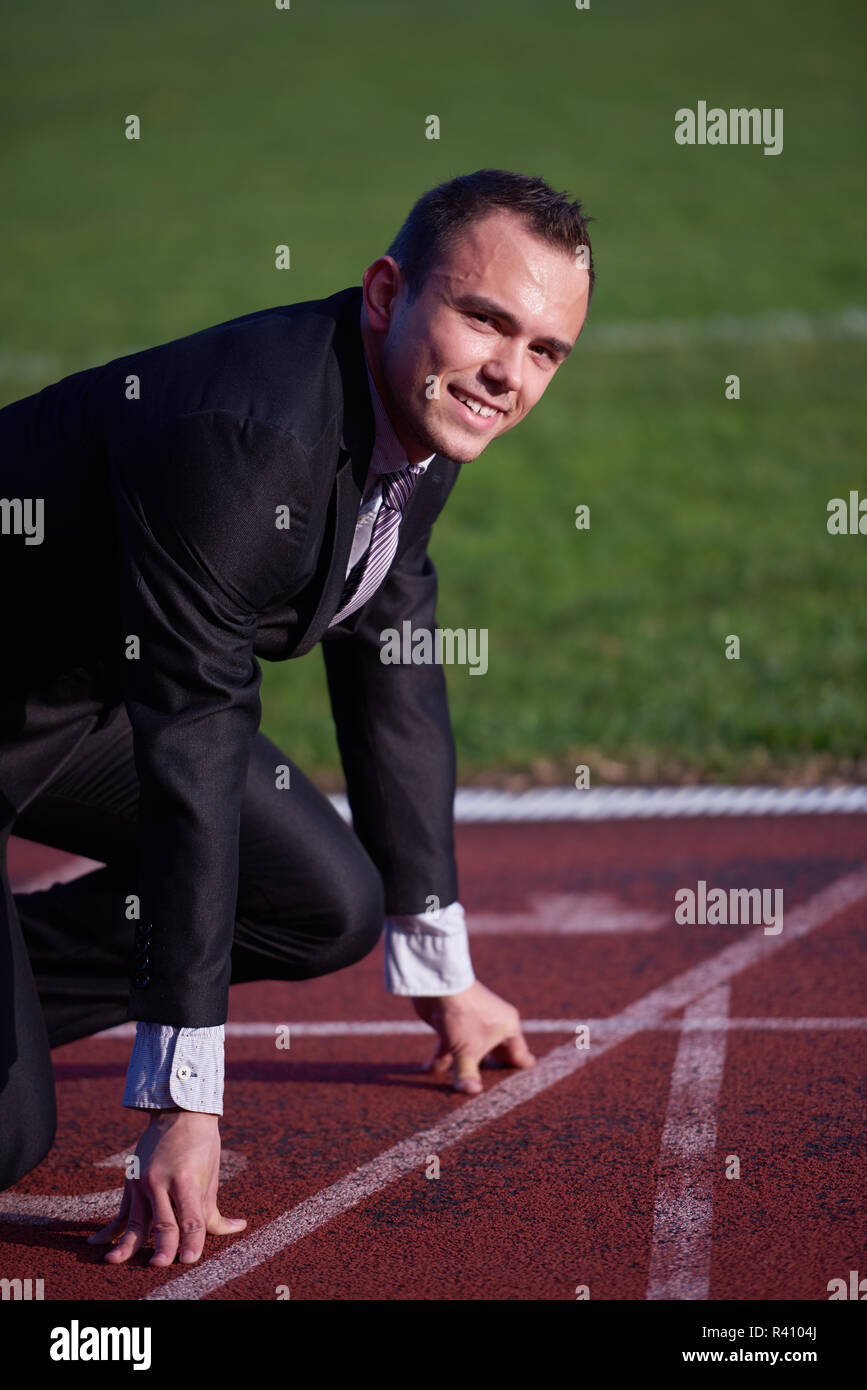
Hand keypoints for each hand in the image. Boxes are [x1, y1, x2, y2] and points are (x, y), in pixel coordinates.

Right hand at [87, 1109, 245, 1266]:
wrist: (179, 1112)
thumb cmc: (202, 1144)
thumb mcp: (211, 1175)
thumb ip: (213, 1209)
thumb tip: (235, 1229)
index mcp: (186, 1179)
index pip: (190, 1218)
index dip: (192, 1241)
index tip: (190, 1260)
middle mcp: (161, 1181)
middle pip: (163, 1222)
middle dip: (163, 1247)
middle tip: (161, 1265)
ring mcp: (142, 1182)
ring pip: (135, 1220)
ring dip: (128, 1244)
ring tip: (118, 1262)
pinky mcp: (131, 1183)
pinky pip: (120, 1211)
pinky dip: (107, 1229)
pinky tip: (97, 1245)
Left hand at [411, 980, 535, 1095]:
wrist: (438, 985)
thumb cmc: (461, 1014)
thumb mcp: (466, 1050)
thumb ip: (468, 1073)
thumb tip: (472, 1092)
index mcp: (508, 1027)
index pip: (520, 1055)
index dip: (520, 1072)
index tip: (521, 1090)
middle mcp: (494, 1025)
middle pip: (496, 1056)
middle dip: (489, 1074)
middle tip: (489, 1096)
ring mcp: (473, 1024)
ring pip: (471, 1054)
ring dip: (461, 1068)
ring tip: (456, 1090)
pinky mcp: (453, 1024)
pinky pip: (451, 1047)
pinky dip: (442, 1059)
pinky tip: (429, 1071)